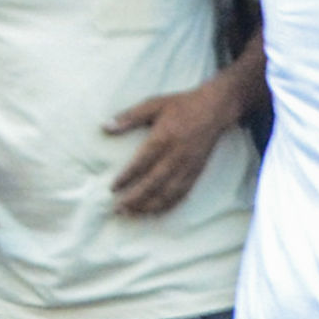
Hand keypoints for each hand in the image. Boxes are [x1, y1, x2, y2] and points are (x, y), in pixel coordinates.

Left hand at [104, 78, 238, 215]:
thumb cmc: (180, 105)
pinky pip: (182, 194)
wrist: (214, 110)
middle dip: (135, 199)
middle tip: (118, 209)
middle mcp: (176, 156)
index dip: (126, 178)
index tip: (113, 188)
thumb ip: (129, 117)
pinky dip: (168, 205)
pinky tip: (155, 211)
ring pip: (168, 193)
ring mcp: (187, 167)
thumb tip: (104, 127)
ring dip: (149, 206)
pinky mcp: (196, 172)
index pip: (141, 163)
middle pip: (153, 184)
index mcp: (163, 138)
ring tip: (133, 214)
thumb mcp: (152, 104)